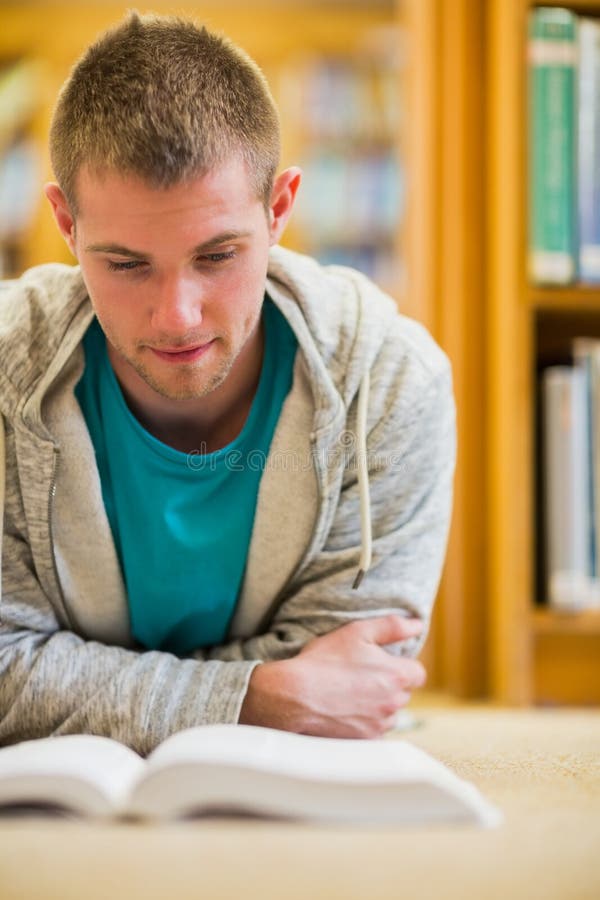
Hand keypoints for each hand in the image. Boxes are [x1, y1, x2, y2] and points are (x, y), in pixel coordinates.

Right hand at [238, 615, 425, 737]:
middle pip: (403, 693)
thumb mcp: (357, 632)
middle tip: (361, 675)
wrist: (294, 695)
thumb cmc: (324, 662)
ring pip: (389, 714)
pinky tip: (345, 710)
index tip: (383, 663)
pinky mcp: (364, 741)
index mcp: (396, 675)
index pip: (417, 673)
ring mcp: (379, 725)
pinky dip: (365, 722)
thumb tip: (417, 624)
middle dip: (389, 685)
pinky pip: (374, 731)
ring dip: (379, 705)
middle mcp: (393, 703)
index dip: (402, 666)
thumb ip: (392, 626)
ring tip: (351, 693)